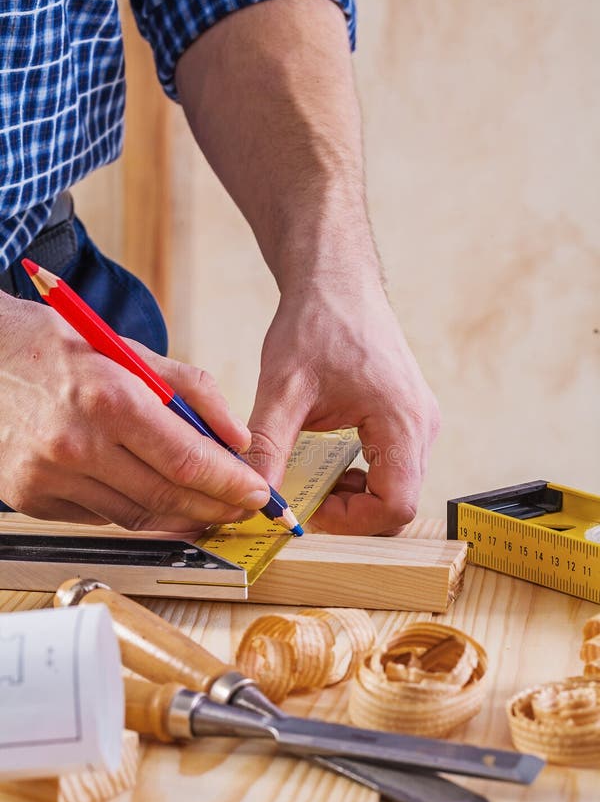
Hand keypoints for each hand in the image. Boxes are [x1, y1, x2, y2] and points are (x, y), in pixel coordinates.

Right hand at [0, 294, 269, 530]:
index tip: (257, 493)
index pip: (187, 461)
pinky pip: (101, 516)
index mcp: (108, 399)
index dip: (231, 484)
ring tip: (208, 507)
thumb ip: (192, 391)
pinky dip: (135, 510)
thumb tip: (236, 437)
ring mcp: (49, 477)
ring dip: (181, 517)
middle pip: (168, 498)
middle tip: (242, 508)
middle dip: (216, 508)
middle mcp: (77, 445)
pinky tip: (152, 496)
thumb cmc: (55, 348)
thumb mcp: (129, 351)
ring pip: (137, 517)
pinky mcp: (31, 498)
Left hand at [247, 284, 439, 535]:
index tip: (310, 508)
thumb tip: (253, 498)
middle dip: (351, 513)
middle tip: (306, 498)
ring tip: (312, 481)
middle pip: (399, 503)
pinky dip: (361, 480)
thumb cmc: (317, 322)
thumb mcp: (283, 388)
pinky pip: (394, 468)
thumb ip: (268, 447)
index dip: (351, 521)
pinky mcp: (407, 418)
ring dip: (355, 498)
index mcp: (402, 422)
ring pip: (397, 489)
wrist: (336, 280)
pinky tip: (327, 465)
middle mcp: (422, 427)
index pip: (396, 506)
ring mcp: (419, 423)